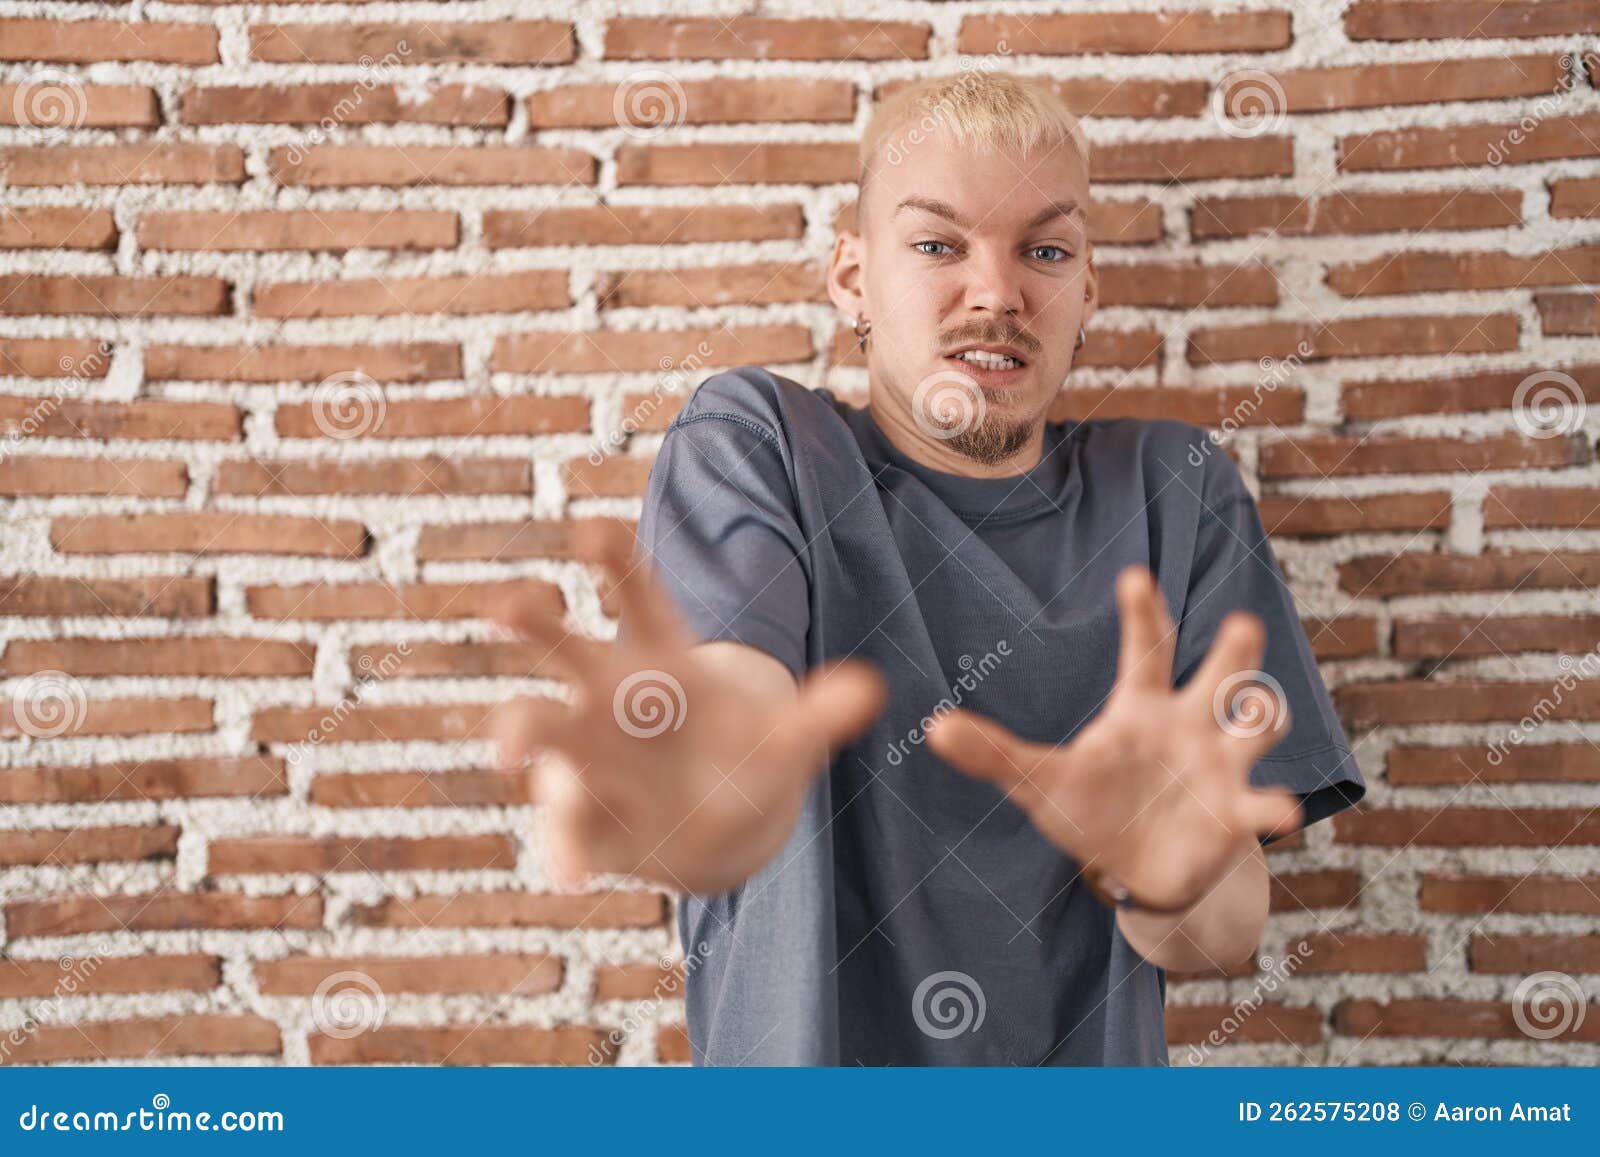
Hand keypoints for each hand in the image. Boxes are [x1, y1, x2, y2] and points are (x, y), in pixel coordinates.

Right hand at [490, 520, 886, 893]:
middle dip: (535, 623)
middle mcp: (611, 702)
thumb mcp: (786, 742)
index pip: (637, 601)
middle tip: (505, 603)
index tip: (590, 527)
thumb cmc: (740, 763)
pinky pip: (566, 831)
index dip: (614, 562)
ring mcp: (588, 759)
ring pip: (543, 729)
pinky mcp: (584, 820)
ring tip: (509, 745)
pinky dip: (566, 852)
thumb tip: (872, 687)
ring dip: (520, 731)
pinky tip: (572, 876)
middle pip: (567, 650)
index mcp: (662, 665)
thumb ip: (819, 715)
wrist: (712, 830)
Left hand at [926, 566, 1302, 911]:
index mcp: (1141, 706)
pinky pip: (1261, 804)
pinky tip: (1276, 809)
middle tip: (1241, 622)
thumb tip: (933, 729)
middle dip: (1236, 649)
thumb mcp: (1036, 781)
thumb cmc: (1089, 807)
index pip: (1147, 650)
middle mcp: (1190, 724)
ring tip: (1256, 710)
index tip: (1133, 576)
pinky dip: (1273, 807)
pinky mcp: (1235, 814)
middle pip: (1222, 671)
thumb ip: (992, 753)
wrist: (1135, 868)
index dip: (1142, 614)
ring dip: (1263, 716)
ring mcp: (1220, 766)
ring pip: (1256, 725)